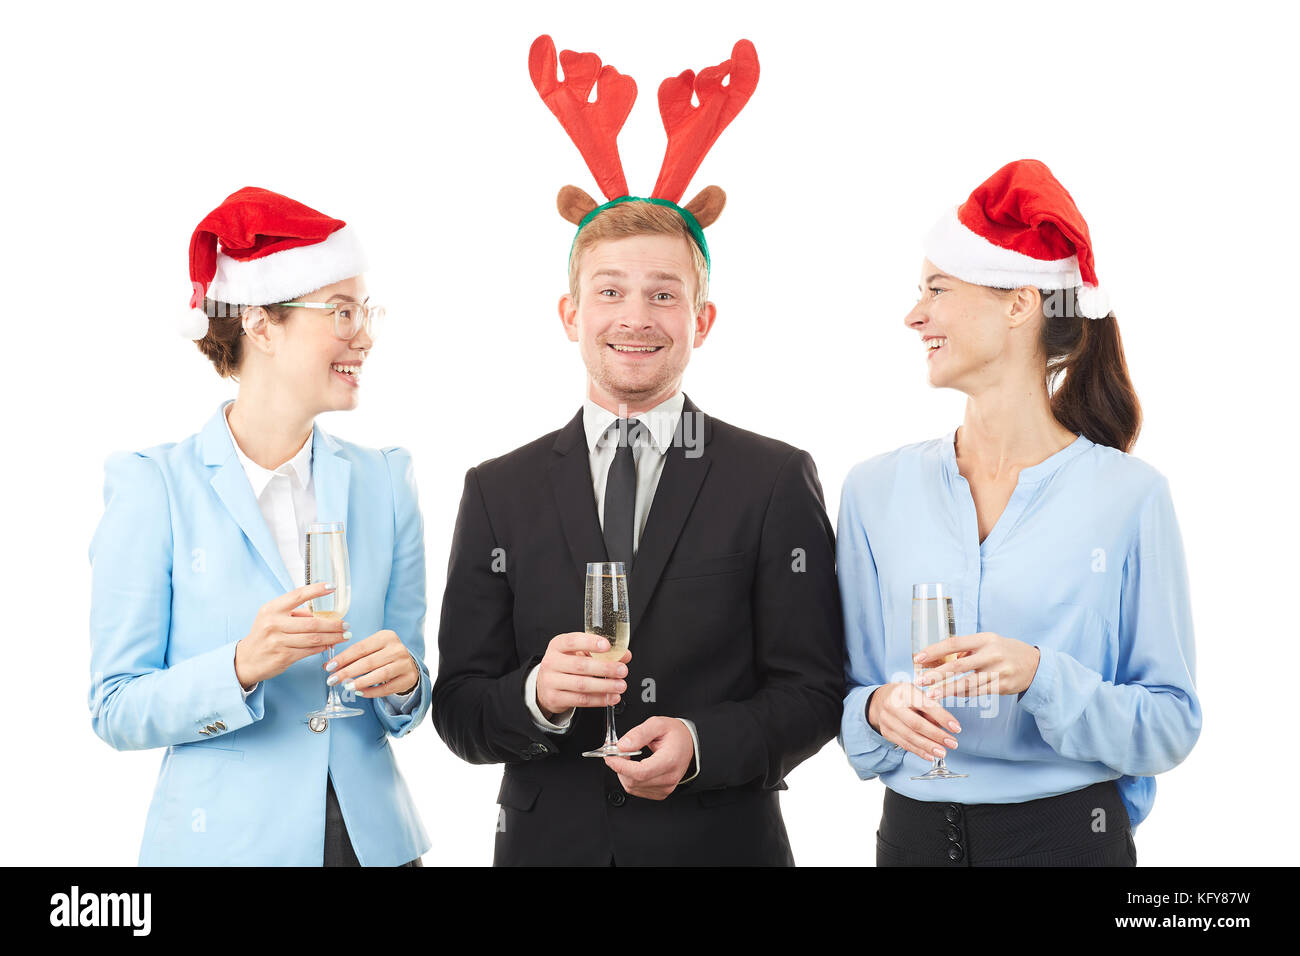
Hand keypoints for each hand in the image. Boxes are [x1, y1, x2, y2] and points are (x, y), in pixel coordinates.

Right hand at [234, 582, 347, 689]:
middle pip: (312, 622)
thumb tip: (323, 614)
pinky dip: (323, 647)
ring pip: (313, 638)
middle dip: (333, 624)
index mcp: (272, 609)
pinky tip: (330, 644)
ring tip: (344, 635)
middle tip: (346, 624)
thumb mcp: (272, 618)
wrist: (246, 660)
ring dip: (333, 637)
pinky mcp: (283, 657)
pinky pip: (309, 651)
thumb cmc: (264, 636)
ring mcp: (278, 641)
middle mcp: (274, 623)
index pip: (297, 595)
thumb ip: (295, 613)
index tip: (332, 587)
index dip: (316, 590)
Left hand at [326, 629, 419, 696]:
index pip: (360, 648)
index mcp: (386, 636)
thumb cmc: (384, 656)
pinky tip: (360, 693)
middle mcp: (397, 648)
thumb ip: (352, 656)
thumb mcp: (371, 650)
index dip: (343, 658)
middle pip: (368, 662)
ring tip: (347, 687)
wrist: (408, 665)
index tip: (329, 667)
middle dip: (347, 672)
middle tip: (333, 680)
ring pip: (380, 674)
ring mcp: (405, 663)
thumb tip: (327, 665)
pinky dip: (372, 692)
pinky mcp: (408, 678)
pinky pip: (387, 688)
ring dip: (360, 682)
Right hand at [535, 632, 630, 718]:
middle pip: (580, 665)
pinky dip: (599, 700)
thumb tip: (625, 655)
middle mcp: (552, 662)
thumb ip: (601, 652)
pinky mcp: (555, 698)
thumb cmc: (565, 665)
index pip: (573, 641)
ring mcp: (551, 681)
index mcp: (558, 645)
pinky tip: (610, 697)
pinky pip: (581, 700)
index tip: (607, 646)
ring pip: (582, 685)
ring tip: (620, 685)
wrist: (545, 685)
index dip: (590, 643)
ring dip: (605, 686)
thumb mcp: (579, 652)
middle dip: (605, 668)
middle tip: (622, 670)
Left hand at [603, 717, 694, 799]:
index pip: (640, 772)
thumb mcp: (658, 724)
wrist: (689, 744)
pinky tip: (635, 767)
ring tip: (628, 758)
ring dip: (624, 773)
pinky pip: (637, 790)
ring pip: (633, 787)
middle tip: (617, 753)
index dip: (621, 766)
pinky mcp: (661, 792)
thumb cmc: (676, 735)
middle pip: (634, 781)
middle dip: (620, 767)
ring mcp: (666, 788)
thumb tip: (622, 745)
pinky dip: (630, 779)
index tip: (610, 756)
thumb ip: (639, 733)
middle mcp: (669, 778)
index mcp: (669, 760)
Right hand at [867, 682, 961, 761]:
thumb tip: (945, 725)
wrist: (878, 700)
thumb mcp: (918, 694)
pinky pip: (904, 745)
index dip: (942, 717)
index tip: (956, 727)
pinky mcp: (886, 733)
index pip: (925, 705)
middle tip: (952, 743)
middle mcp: (892, 706)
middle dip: (936, 735)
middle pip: (916, 724)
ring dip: (929, 747)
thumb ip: (931, 708)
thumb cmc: (904, 696)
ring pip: (910, 737)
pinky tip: (930, 755)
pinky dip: (919, 751)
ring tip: (943, 752)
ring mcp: (887, 720)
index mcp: (904, 692)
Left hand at [914, 631, 1040, 696]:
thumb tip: (942, 658)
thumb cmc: (1005, 651)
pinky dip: (963, 694)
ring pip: (967, 683)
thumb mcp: (988, 642)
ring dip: (946, 690)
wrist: (1036, 664)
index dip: (935, 650)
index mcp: (984, 639)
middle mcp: (991, 654)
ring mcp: (998, 671)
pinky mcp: (1002, 686)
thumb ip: (967, 649)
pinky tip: (950, 696)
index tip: (918, 658)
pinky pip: (978, 692)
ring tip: (930, 695)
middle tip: (919, 680)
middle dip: (936, 674)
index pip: (954, 643)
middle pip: (958, 665)